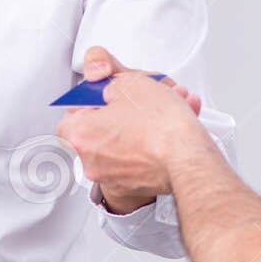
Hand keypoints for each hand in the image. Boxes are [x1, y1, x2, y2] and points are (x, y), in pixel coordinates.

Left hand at [58, 47, 209, 208]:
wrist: (188, 160)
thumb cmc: (160, 128)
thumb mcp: (131, 82)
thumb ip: (109, 77)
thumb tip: (107, 83)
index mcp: (80, 135)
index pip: (72, 111)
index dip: (92, 97)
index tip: (107, 91)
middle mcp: (91, 161)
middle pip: (100, 127)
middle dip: (124, 110)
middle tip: (140, 99)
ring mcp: (112, 176)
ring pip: (125, 142)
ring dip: (145, 123)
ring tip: (169, 107)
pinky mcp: (135, 185)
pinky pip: (140, 157)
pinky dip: (153, 143)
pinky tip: (173, 126)